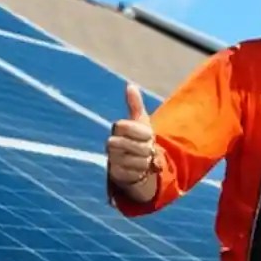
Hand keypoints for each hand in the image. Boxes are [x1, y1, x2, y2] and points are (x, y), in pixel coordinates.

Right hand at [106, 84, 157, 198]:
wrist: (137, 163)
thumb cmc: (139, 139)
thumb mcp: (141, 122)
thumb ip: (135, 105)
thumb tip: (130, 85)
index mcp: (117, 130)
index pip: (123, 126)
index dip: (139, 131)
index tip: (150, 134)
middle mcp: (111, 145)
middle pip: (127, 144)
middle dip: (143, 148)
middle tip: (149, 149)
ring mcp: (112, 160)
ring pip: (131, 160)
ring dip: (144, 161)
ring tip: (146, 159)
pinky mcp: (115, 175)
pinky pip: (131, 174)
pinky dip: (140, 172)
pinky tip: (142, 169)